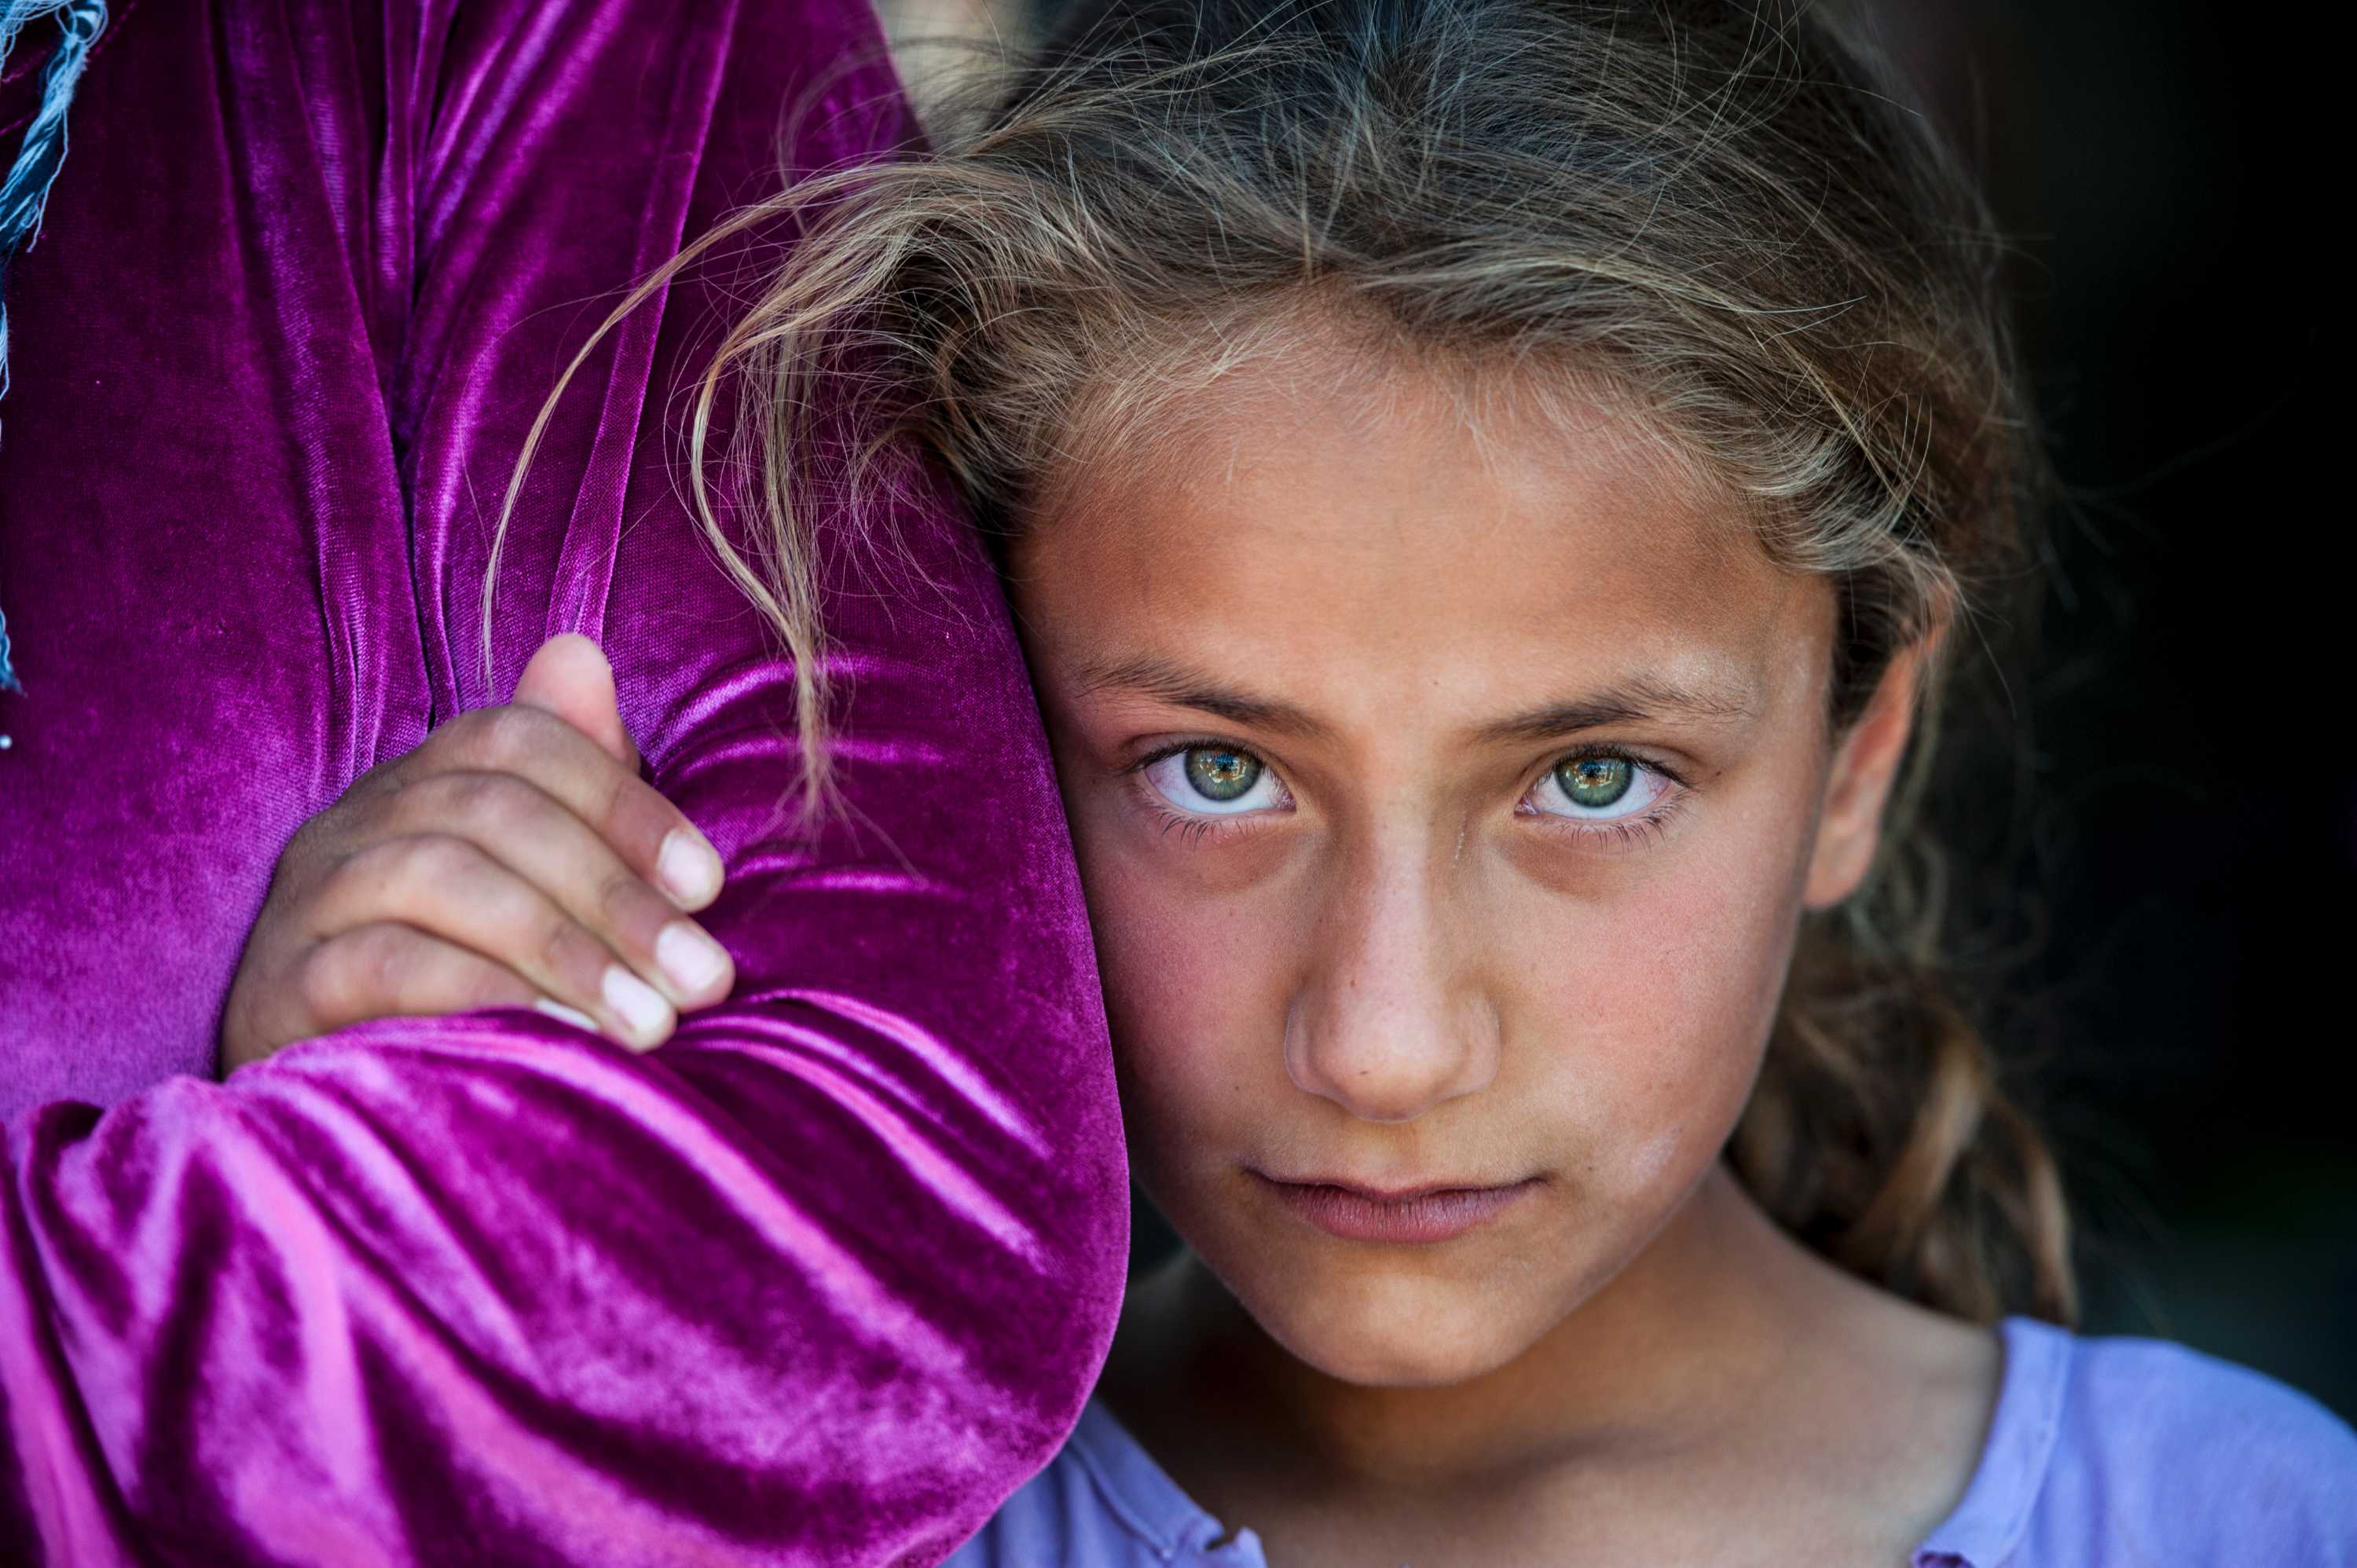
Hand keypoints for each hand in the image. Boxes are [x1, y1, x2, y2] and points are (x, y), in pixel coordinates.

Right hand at [221, 636, 734, 1069]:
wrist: (320, 1114)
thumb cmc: (454, 988)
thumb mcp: (527, 883)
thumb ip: (569, 782)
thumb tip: (583, 654)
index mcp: (414, 787)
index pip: (518, 742)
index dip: (623, 803)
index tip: (709, 886)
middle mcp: (350, 825)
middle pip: (490, 810)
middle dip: (616, 893)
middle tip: (703, 977)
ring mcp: (305, 902)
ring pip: (439, 877)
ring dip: (564, 947)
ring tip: (652, 1022)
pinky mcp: (278, 989)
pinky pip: (381, 964)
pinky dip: (482, 992)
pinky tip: (561, 1036)